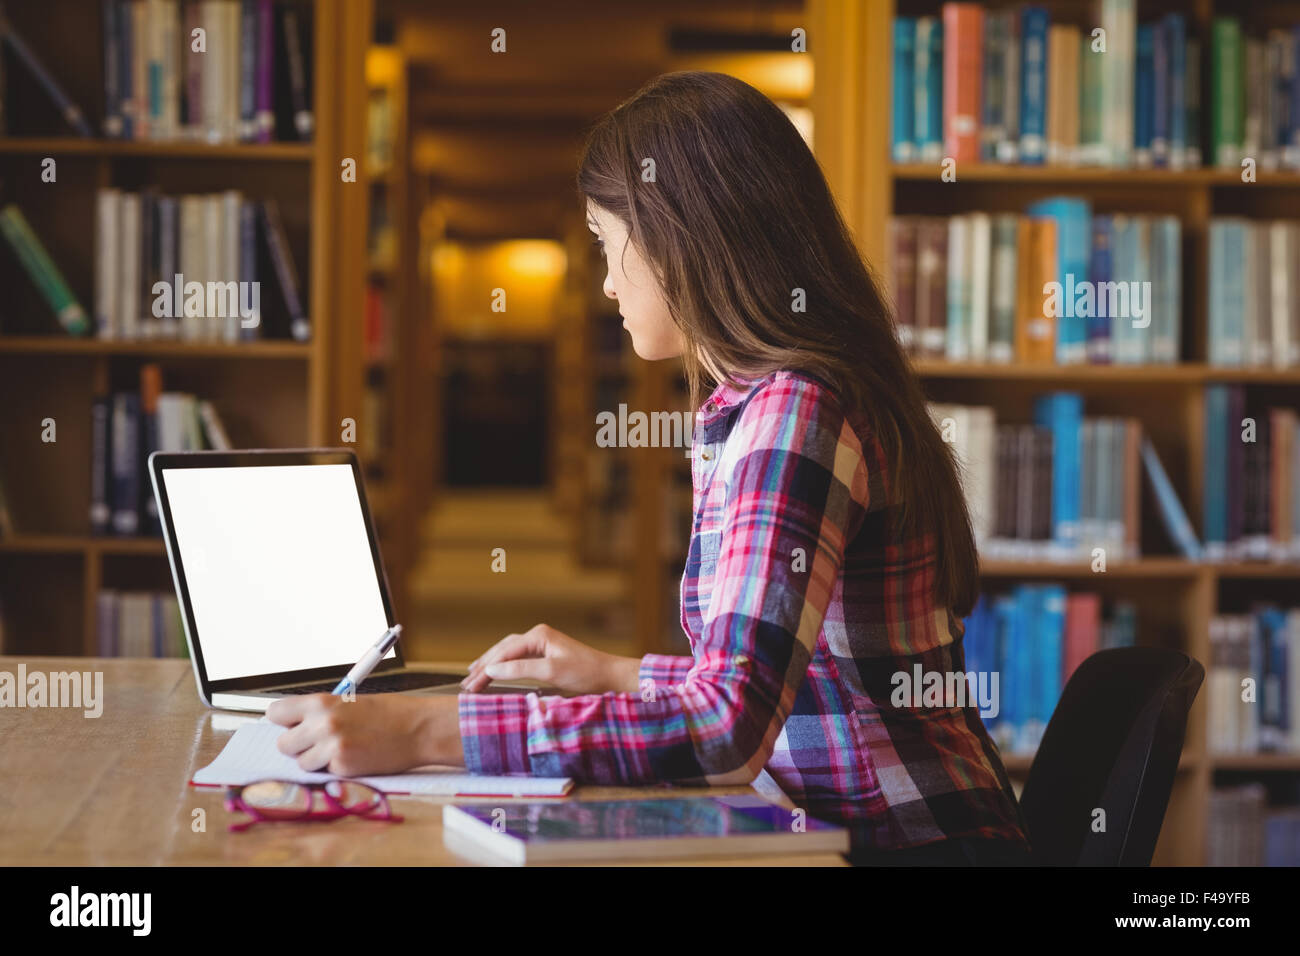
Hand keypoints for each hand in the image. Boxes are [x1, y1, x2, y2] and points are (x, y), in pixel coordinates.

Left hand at [266, 693, 462, 775]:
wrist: (419, 728)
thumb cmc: (389, 713)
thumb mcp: (349, 703)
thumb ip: (320, 713)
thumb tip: (294, 728)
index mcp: (321, 702)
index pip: (276, 713)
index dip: (284, 721)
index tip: (292, 726)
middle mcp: (322, 724)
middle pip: (283, 744)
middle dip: (298, 746)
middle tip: (319, 742)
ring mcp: (332, 748)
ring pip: (301, 763)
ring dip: (316, 761)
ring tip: (341, 750)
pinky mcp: (343, 767)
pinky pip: (324, 773)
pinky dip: (336, 769)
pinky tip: (355, 757)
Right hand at [459, 623, 640, 696]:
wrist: (610, 676)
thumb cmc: (585, 673)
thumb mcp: (551, 672)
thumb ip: (520, 669)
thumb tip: (491, 668)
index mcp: (538, 635)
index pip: (503, 653)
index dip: (485, 670)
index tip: (469, 685)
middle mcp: (538, 636)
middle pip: (502, 650)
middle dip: (483, 666)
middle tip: (465, 684)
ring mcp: (542, 645)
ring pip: (508, 653)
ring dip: (490, 664)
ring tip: (473, 676)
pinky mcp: (546, 655)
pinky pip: (517, 658)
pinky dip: (503, 665)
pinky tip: (495, 672)